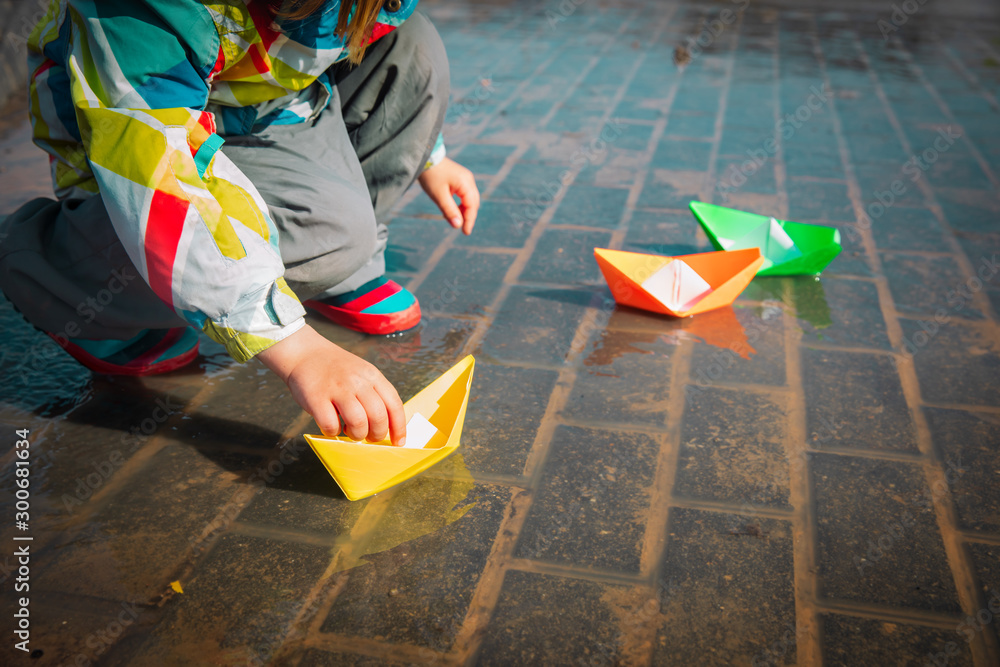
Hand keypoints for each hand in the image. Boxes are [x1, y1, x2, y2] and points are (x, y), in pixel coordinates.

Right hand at [257, 324, 406, 445]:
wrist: (304, 353)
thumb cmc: (335, 370)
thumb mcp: (362, 373)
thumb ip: (374, 394)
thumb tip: (387, 426)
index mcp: (372, 376)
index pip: (394, 404)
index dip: (399, 427)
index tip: (398, 442)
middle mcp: (357, 381)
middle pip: (378, 417)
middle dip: (377, 435)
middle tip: (369, 437)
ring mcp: (337, 389)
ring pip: (358, 423)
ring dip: (357, 435)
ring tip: (350, 431)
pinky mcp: (316, 398)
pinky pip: (331, 425)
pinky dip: (333, 432)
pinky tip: (331, 426)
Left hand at [418, 157, 479, 234]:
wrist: (425, 158)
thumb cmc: (431, 176)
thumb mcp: (439, 195)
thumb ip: (449, 210)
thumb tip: (458, 225)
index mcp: (465, 183)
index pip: (472, 206)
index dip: (469, 220)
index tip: (465, 232)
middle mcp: (468, 180)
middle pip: (473, 203)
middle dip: (468, 216)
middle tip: (462, 229)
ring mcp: (465, 178)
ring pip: (469, 199)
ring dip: (464, 210)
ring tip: (455, 219)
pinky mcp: (460, 179)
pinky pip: (464, 195)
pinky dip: (461, 204)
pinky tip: (453, 210)